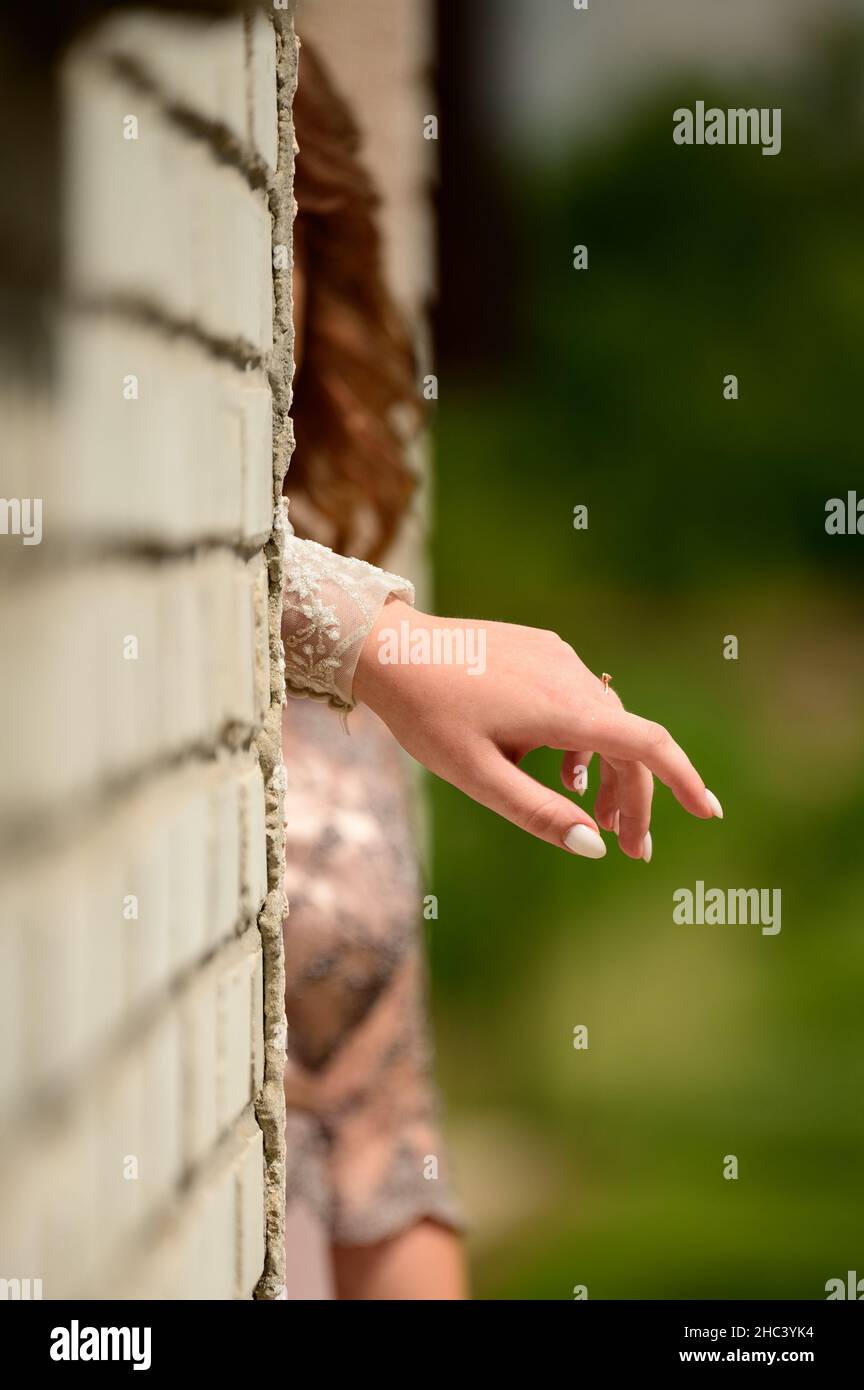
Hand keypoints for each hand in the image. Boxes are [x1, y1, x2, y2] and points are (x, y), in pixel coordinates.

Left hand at [353, 601, 721, 860]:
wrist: (388, 646)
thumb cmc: (427, 715)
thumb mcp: (477, 776)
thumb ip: (537, 811)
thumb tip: (594, 844)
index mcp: (564, 710)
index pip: (648, 745)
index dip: (684, 781)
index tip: (709, 813)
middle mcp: (571, 677)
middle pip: (627, 741)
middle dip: (635, 798)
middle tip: (631, 849)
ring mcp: (556, 658)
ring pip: (602, 719)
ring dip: (607, 769)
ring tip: (595, 814)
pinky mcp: (539, 649)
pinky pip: (577, 698)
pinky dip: (582, 739)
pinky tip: (561, 768)